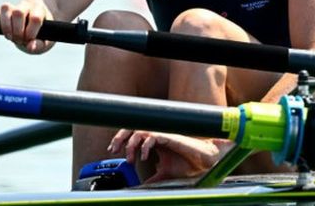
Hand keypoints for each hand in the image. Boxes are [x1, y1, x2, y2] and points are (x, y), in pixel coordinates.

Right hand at [0, 1, 54, 54]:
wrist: (37, 20)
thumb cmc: (42, 32)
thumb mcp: (46, 40)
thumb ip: (40, 44)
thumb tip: (30, 47)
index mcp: (39, 11)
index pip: (35, 18)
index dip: (31, 32)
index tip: (30, 40)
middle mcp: (26, 6)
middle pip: (19, 12)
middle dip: (17, 30)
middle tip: (20, 40)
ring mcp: (13, 8)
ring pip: (6, 7)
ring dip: (5, 25)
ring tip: (9, 37)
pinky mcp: (2, 13)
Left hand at [107, 129, 232, 182]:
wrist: (202, 162)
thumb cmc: (186, 165)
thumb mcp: (163, 174)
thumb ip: (151, 179)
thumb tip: (139, 188)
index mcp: (153, 140)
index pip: (132, 133)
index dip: (120, 139)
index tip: (112, 150)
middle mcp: (156, 134)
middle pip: (132, 127)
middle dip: (120, 137)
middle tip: (113, 150)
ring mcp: (162, 134)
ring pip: (140, 130)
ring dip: (131, 144)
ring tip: (130, 159)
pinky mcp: (169, 136)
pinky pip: (153, 136)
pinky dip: (145, 145)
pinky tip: (144, 157)